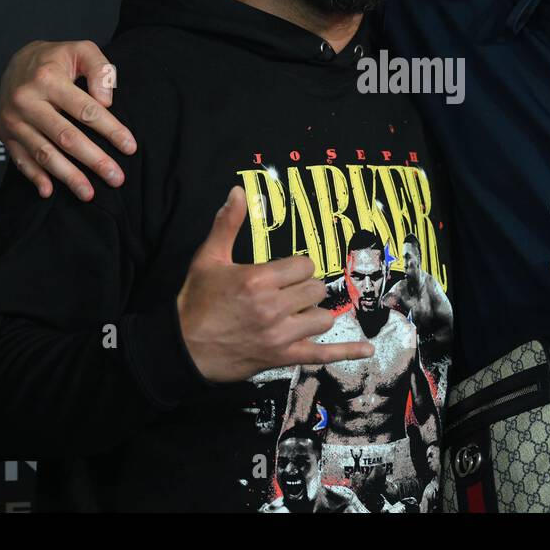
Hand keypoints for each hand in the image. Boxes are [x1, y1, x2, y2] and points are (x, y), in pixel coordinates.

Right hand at [0, 39, 136, 200]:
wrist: (16, 62)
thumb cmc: (56, 58)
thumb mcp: (81, 50)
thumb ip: (100, 70)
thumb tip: (107, 102)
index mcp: (48, 79)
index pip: (86, 110)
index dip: (110, 130)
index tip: (130, 147)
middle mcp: (27, 101)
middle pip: (66, 137)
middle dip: (94, 160)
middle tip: (116, 178)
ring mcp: (13, 120)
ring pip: (44, 153)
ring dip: (68, 176)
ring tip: (89, 194)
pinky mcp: (5, 134)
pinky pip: (20, 159)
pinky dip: (35, 177)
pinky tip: (50, 191)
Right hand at [177, 187, 374, 381]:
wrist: (182, 347)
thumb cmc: (196, 301)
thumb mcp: (208, 258)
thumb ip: (227, 224)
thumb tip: (238, 191)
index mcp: (259, 280)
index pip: (305, 266)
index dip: (297, 268)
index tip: (284, 274)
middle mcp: (273, 307)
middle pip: (316, 289)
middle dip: (304, 289)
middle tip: (286, 294)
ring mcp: (280, 335)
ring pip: (323, 317)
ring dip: (314, 313)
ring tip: (297, 314)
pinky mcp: (283, 358)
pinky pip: (322, 354)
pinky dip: (346, 352)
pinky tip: (367, 350)